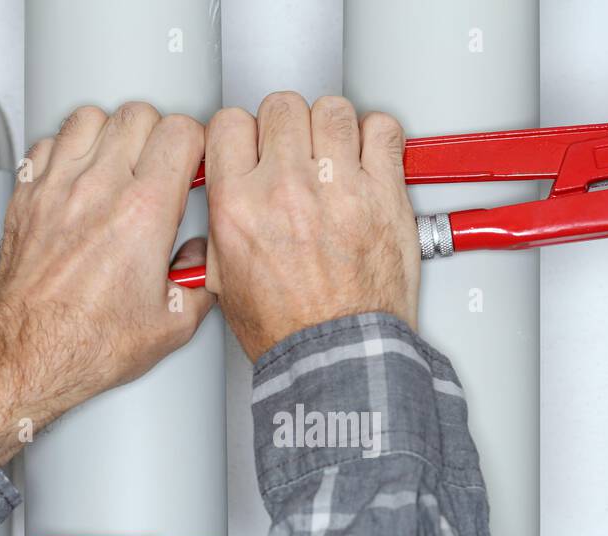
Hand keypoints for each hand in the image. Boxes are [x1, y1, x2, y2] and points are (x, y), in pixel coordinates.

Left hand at [0, 102, 213, 464]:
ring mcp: (57, 188)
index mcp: (143, 214)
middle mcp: (98, 190)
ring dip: (112, 134)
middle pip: (138, 114)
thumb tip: (203, 259)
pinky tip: (81, 176)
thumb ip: (201, 283)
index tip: (193, 166)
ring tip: (120, 165)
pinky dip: (70, 149)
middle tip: (161, 167)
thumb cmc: (87, 345)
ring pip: (92, 117)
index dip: (194, 145)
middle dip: (158, 136)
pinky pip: (51, 141)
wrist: (28, 357)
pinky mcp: (28, 195)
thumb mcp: (172, 326)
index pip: (180, 132)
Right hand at [204, 93, 418, 360]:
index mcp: (239, 206)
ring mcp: (338, 187)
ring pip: (331, 108)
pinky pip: (382, 129)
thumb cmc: (289, 331)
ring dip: (332, 127)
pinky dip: (377, 136)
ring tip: (334, 156)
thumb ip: (223, 228)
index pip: (230, 123)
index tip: (256, 147)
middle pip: (282, 107)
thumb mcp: (226, 281)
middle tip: (298, 154)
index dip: (244, 133)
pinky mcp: (384, 194)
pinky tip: (368, 160)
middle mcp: (286, 189)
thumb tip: (228, 198)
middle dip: (287, 127)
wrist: (338, 357)